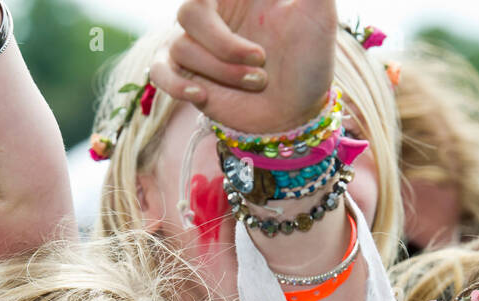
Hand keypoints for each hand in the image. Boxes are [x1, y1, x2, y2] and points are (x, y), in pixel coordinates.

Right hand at [151, 0, 335, 132]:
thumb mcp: (318, 13)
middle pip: (190, 12)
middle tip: (260, 59)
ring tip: (258, 82)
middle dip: (224, 44)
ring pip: (181, 46)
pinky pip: (160, 71)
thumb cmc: (310, 59)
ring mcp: (197, 45)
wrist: (299, 111)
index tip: (227, 22)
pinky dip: (176, 83)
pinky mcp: (186, 75)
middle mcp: (213, 13)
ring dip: (222, 71)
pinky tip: (201, 93)